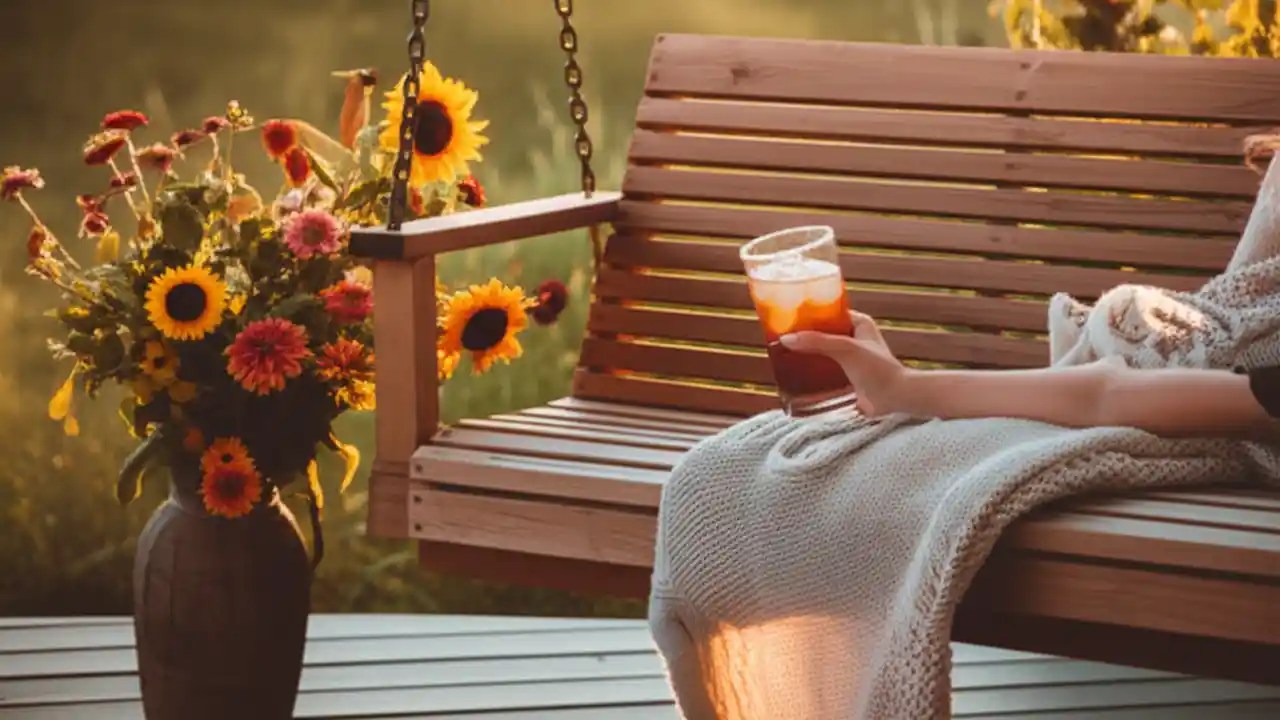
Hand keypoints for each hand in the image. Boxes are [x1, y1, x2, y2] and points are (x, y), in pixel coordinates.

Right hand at [780, 312, 909, 416]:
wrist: (895, 398)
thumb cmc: (878, 369)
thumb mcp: (846, 349)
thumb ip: (817, 342)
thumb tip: (786, 339)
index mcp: (859, 323)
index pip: (830, 313)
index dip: (811, 314)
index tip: (790, 317)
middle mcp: (855, 338)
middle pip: (823, 333)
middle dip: (805, 336)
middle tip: (783, 337)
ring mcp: (851, 357)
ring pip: (823, 351)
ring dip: (807, 354)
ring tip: (784, 354)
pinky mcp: (847, 376)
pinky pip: (825, 369)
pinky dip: (812, 370)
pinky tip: (796, 372)